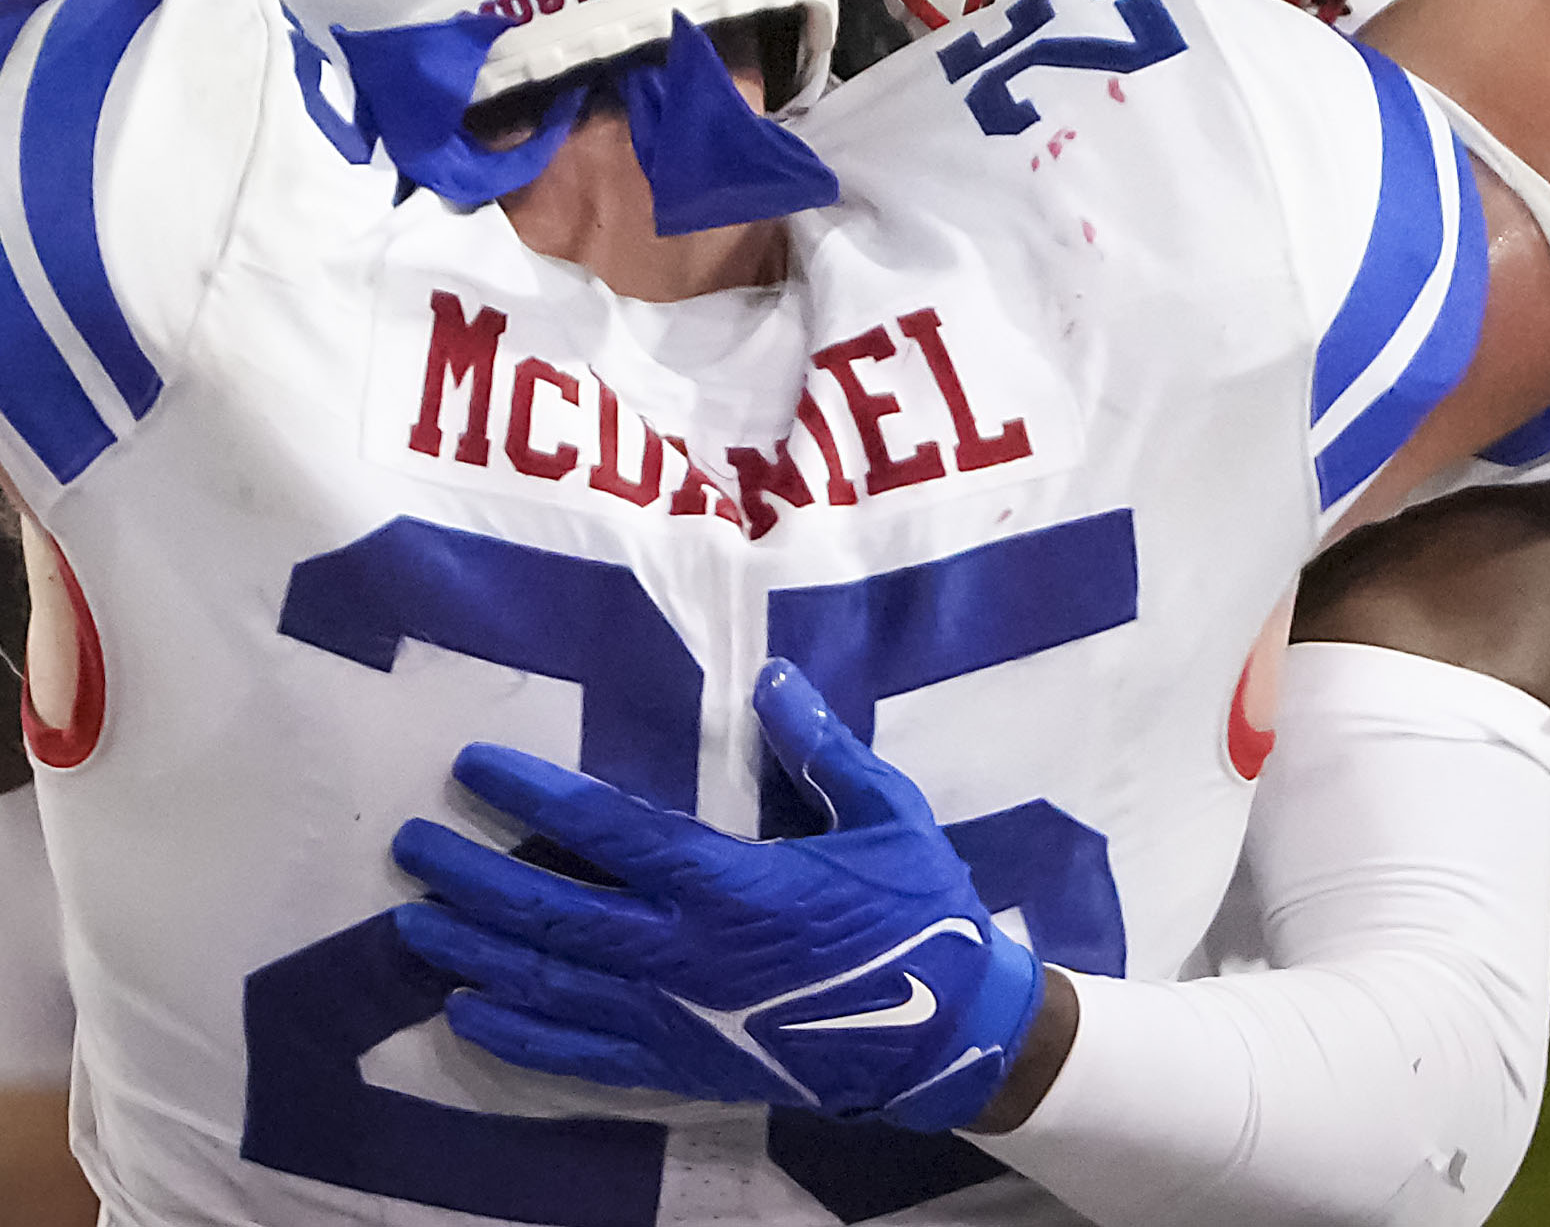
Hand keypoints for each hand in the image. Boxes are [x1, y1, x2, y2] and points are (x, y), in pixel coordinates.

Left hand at [391, 659, 1044, 1130]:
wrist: (946, 1036)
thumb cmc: (918, 911)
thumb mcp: (884, 811)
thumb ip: (819, 747)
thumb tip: (773, 675)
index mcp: (732, 882)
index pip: (608, 831)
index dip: (534, 798)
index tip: (472, 769)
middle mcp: (685, 953)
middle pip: (554, 915)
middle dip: (474, 879)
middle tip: (411, 847)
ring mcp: (676, 1018)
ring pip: (552, 987)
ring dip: (477, 953)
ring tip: (414, 926)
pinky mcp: (681, 1067)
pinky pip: (581, 1058)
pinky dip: (519, 1038)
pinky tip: (469, 1017)